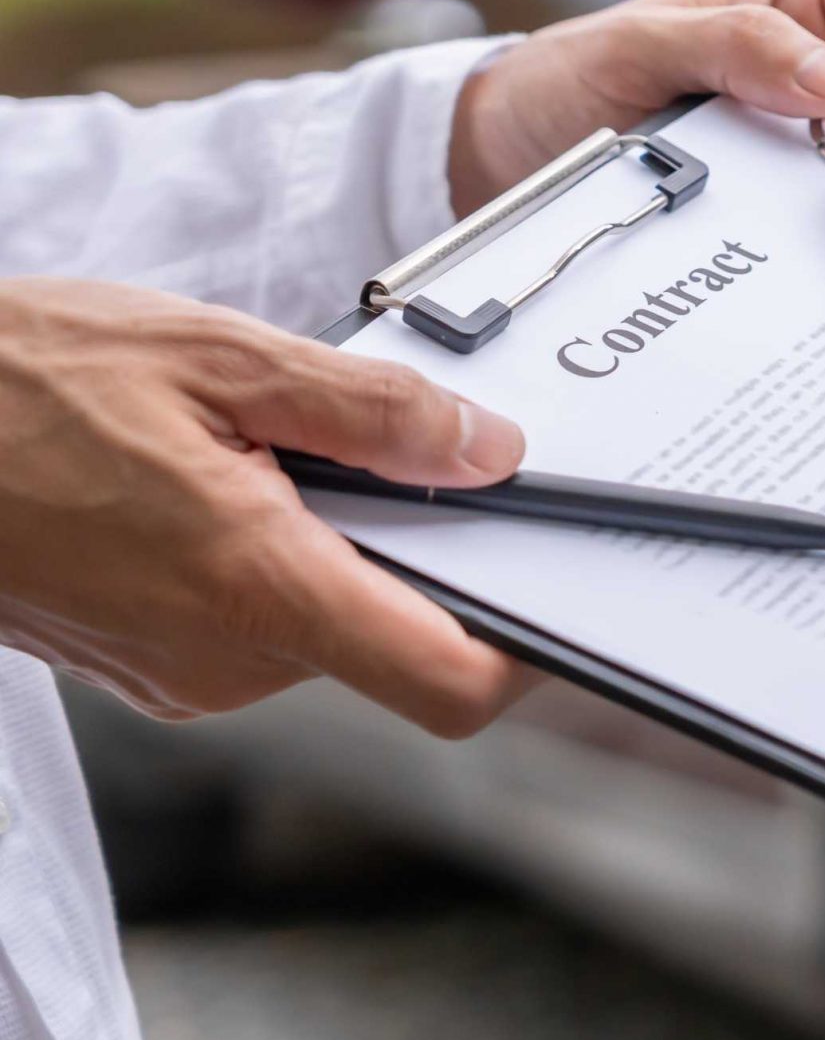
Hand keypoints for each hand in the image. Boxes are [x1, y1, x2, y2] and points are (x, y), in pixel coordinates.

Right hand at [0, 279, 530, 734]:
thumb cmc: (12, 383)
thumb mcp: (215, 356)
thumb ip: (370, 413)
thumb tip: (487, 454)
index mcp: (258, 591)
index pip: (450, 683)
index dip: (529, 645)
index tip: (555, 581)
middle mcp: (228, 664)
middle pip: (399, 637)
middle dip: (421, 550)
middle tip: (402, 448)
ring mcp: (184, 677)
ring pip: (328, 623)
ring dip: (339, 541)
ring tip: (275, 444)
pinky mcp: (151, 665)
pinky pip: (260, 619)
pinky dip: (277, 554)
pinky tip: (225, 475)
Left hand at [448, 0, 824, 211]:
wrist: (505, 155)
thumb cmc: (567, 76)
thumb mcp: (641, 42)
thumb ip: (738, 45)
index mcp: (807, 4)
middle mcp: (824, 73)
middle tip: (811, 164)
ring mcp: (808, 149)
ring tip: (773, 200)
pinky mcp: (785, 212)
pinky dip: (819, 245)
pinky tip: (776, 246)